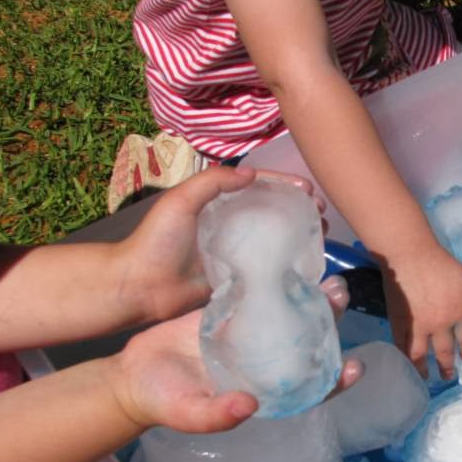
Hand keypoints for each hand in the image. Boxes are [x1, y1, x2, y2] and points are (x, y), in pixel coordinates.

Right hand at [109, 275, 360, 432]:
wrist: (132, 374)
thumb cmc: (162, 400)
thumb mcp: (187, 413)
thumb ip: (216, 415)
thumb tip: (250, 406)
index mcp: (263, 390)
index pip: (309, 388)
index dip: (334, 380)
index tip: (355, 366)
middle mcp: (263, 361)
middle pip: (307, 342)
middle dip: (330, 322)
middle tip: (341, 296)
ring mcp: (248, 333)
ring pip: (289, 314)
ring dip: (310, 298)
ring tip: (326, 278)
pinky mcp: (229, 310)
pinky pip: (258, 294)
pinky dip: (274, 281)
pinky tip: (288, 262)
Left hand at [113, 165, 323, 322]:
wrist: (140, 287)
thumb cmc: (157, 241)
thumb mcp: (181, 201)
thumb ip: (212, 182)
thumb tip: (251, 174)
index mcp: (216, 203)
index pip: (256, 186)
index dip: (284, 185)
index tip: (309, 191)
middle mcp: (228, 225)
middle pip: (270, 212)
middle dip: (297, 210)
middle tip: (321, 216)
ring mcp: (233, 253)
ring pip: (272, 240)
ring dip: (297, 236)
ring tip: (320, 237)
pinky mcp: (234, 279)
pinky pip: (264, 269)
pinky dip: (284, 265)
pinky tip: (305, 265)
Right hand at [381, 242, 461, 379]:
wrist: (409, 255)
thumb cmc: (439, 263)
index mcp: (459, 312)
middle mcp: (440, 324)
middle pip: (444, 351)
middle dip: (446, 366)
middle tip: (447, 376)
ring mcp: (418, 326)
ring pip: (421, 354)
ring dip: (423, 368)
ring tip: (424, 377)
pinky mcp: (399, 322)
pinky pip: (402, 345)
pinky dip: (404, 356)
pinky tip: (405, 361)